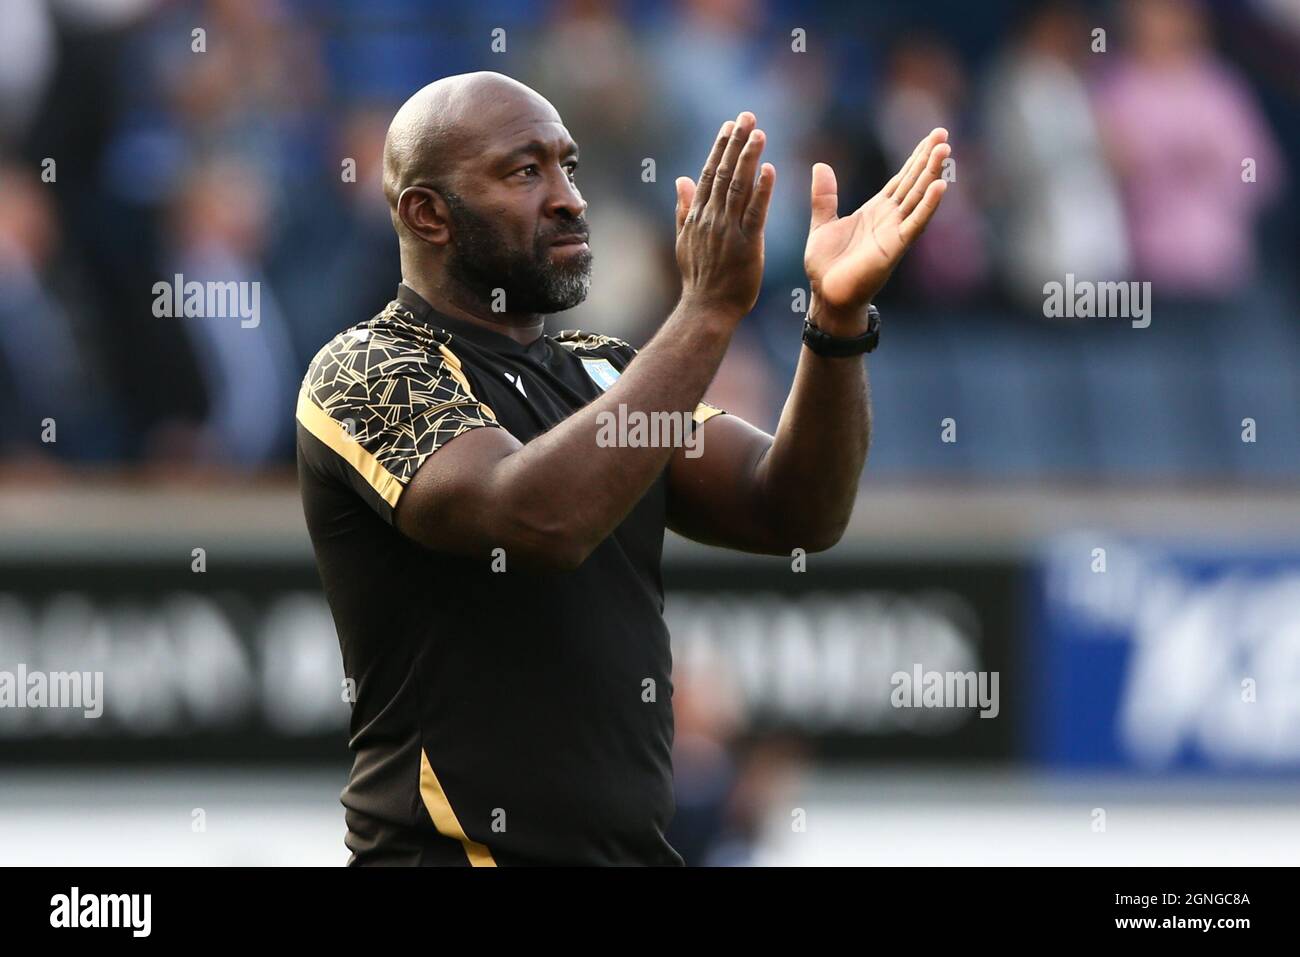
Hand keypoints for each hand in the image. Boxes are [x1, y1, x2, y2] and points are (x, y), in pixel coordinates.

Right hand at [674, 112, 775, 322]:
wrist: (707, 309)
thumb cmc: (699, 279)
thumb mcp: (685, 240)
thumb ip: (684, 208)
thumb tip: (679, 179)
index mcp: (697, 216)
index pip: (708, 173)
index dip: (720, 147)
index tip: (730, 125)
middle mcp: (710, 218)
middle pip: (723, 173)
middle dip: (736, 143)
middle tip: (747, 116)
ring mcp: (727, 231)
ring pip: (738, 187)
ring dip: (749, 158)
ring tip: (759, 134)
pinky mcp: (746, 245)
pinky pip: (755, 213)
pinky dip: (762, 191)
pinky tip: (770, 170)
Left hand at [804, 128, 950, 333]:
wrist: (826, 295)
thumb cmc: (827, 266)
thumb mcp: (822, 223)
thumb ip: (824, 196)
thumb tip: (821, 166)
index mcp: (876, 210)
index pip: (902, 178)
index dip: (916, 157)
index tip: (932, 136)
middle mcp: (890, 218)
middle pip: (914, 182)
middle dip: (928, 158)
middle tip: (944, 133)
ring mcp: (895, 232)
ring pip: (918, 198)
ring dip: (932, 174)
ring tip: (945, 149)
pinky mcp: (895, 248)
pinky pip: (914, 224)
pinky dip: (927, 206)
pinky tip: (941, 187)